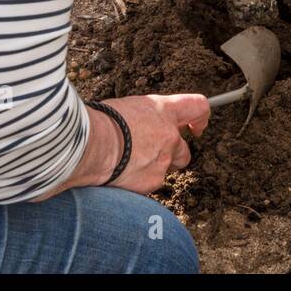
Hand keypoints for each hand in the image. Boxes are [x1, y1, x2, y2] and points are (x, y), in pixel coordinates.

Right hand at [89, 94, 210, 193]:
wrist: (90, 146)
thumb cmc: (101, 121)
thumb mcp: (127, 107)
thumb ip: (145, 117)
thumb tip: (143, 125)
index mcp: (164, 111)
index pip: (198, 107)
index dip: (200, 118)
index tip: (196, 127)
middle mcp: (170, 136)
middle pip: (184, 149)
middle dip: (171, 154)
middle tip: (150, 153)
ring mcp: (163, 161)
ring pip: (165, 169)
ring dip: (153, 168)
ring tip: (126, 163)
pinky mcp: (152, 181)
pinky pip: (149, 184)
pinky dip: (137, 181)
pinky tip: (119, 174)